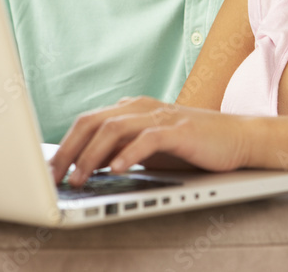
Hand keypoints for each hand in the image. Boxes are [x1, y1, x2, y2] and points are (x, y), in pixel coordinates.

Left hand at [48, 96, 254, 185]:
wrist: (237, 138)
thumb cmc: (193, 146)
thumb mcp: (149, 148)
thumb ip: (121, 150)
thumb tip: (86, 166)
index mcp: (131, 109)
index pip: (88, 121)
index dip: (65, 145)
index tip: (50, 171)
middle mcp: (142, 107)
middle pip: (93, 122)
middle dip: (69, 150)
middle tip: (55, 177)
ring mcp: (161, 116)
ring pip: (114, 129)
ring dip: (92, 156)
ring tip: (81, 179)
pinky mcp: (180, 130)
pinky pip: (147, 138)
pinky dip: (128, 154)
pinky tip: (116, 170)